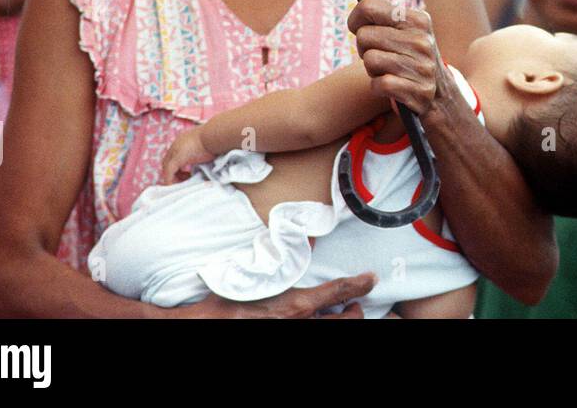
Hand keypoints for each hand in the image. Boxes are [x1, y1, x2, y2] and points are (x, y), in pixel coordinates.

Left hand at [161, 126, 213, 183]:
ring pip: (167, 168)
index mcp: (184, 139)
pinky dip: (171, 181)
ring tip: (183, 184)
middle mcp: (177, 144)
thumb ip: (204, 153)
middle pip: (168, 161)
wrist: (216, 134)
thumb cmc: (218, 139)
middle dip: (175, 172)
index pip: (175, 154)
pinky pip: (169, 173)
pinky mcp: (177, 159)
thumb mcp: (209, 145)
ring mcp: (175, 151)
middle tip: (185, 179)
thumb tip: (211, 162)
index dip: (179, 165)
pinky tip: (176, 187)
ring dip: (173, 177)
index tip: (188, 174)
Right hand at [182, 274, 376, 318]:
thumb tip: (302, 239)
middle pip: (345, 321)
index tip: (371, 279)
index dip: (359, 284)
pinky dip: (317, 324)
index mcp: (296, 305)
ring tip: (338, 313)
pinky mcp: (282, 337)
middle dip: (355, 311)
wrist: (205, 324)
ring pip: (330, 330)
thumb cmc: (227, 300)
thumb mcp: (255, 274)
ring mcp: (292, 333)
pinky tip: (312, 319)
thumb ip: (282, 258)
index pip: (338, 291)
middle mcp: (300, 324)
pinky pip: (310, 331)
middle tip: (355, 304)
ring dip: (338, 321)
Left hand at [342, 0, 447, 117]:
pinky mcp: (418, 92)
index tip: (360, 27)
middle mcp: (423, 39)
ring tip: (389, 70)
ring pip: (369, 61)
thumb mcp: (398, 24)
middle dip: (365, 49)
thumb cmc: (410, 54)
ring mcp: (423, 66)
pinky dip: (379, 87)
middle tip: (379, 53)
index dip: (356, 20)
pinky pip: (378, 83)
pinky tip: (392, 86)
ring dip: (372, 70)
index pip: (368, 6)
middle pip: (364, 37)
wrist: (442, 98)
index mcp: (419, 18)